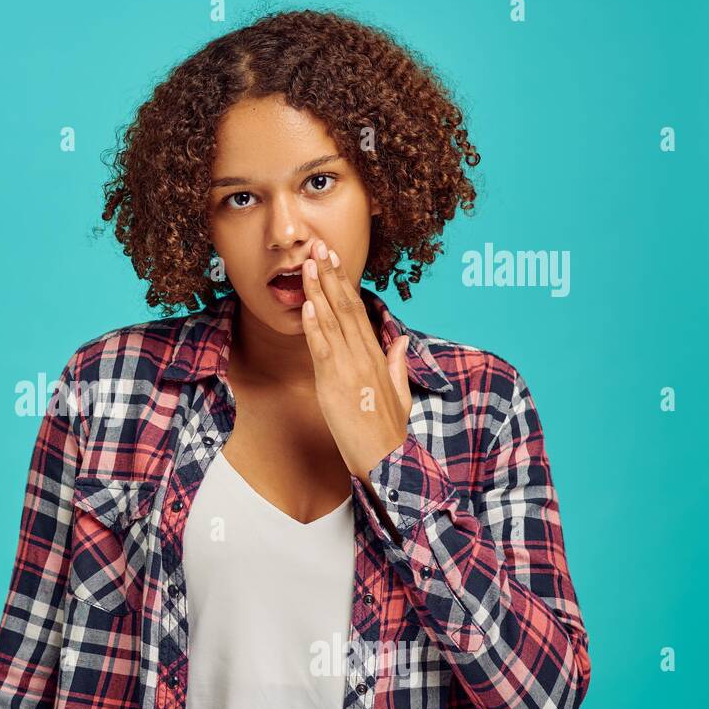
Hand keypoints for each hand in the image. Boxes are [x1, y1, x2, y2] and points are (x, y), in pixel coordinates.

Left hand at [298, 237, 413, 487]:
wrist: (387, 461)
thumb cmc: (388, 433)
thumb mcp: (401, 395)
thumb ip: (399, 364)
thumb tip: (401, 338)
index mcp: (378, 357)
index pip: (359, 311)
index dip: (344, 284)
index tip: (334, 260)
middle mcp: (365, 357)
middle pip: (346, 308)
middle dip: (330, 276)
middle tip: (318, 247)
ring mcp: (350, 370)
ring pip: (333, 323)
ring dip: (318, 292)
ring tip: (307, 265)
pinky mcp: (335, 385)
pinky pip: (323, 351)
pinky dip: (314, 327)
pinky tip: (307, 306)